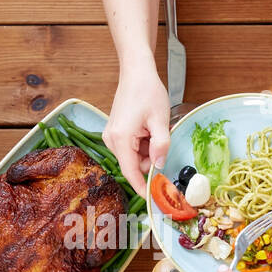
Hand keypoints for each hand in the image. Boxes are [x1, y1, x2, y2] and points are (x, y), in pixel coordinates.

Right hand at [103, 63, 169, 189]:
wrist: (136, 72)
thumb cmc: (147, 91)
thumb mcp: (161, 120)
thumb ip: (161, 145)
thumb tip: (159, 166)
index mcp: (120, 139)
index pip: (131, 172)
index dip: (143, 187)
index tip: (153, 199)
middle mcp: (111, 140)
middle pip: (134, 165)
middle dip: (151, 159)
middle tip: (161, 138)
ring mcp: (111, 136)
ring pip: (134, 156)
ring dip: (148, 149)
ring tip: (153, 128)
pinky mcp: (115, 133)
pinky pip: (131, 148)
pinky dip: (143, 143)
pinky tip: (147, 127)